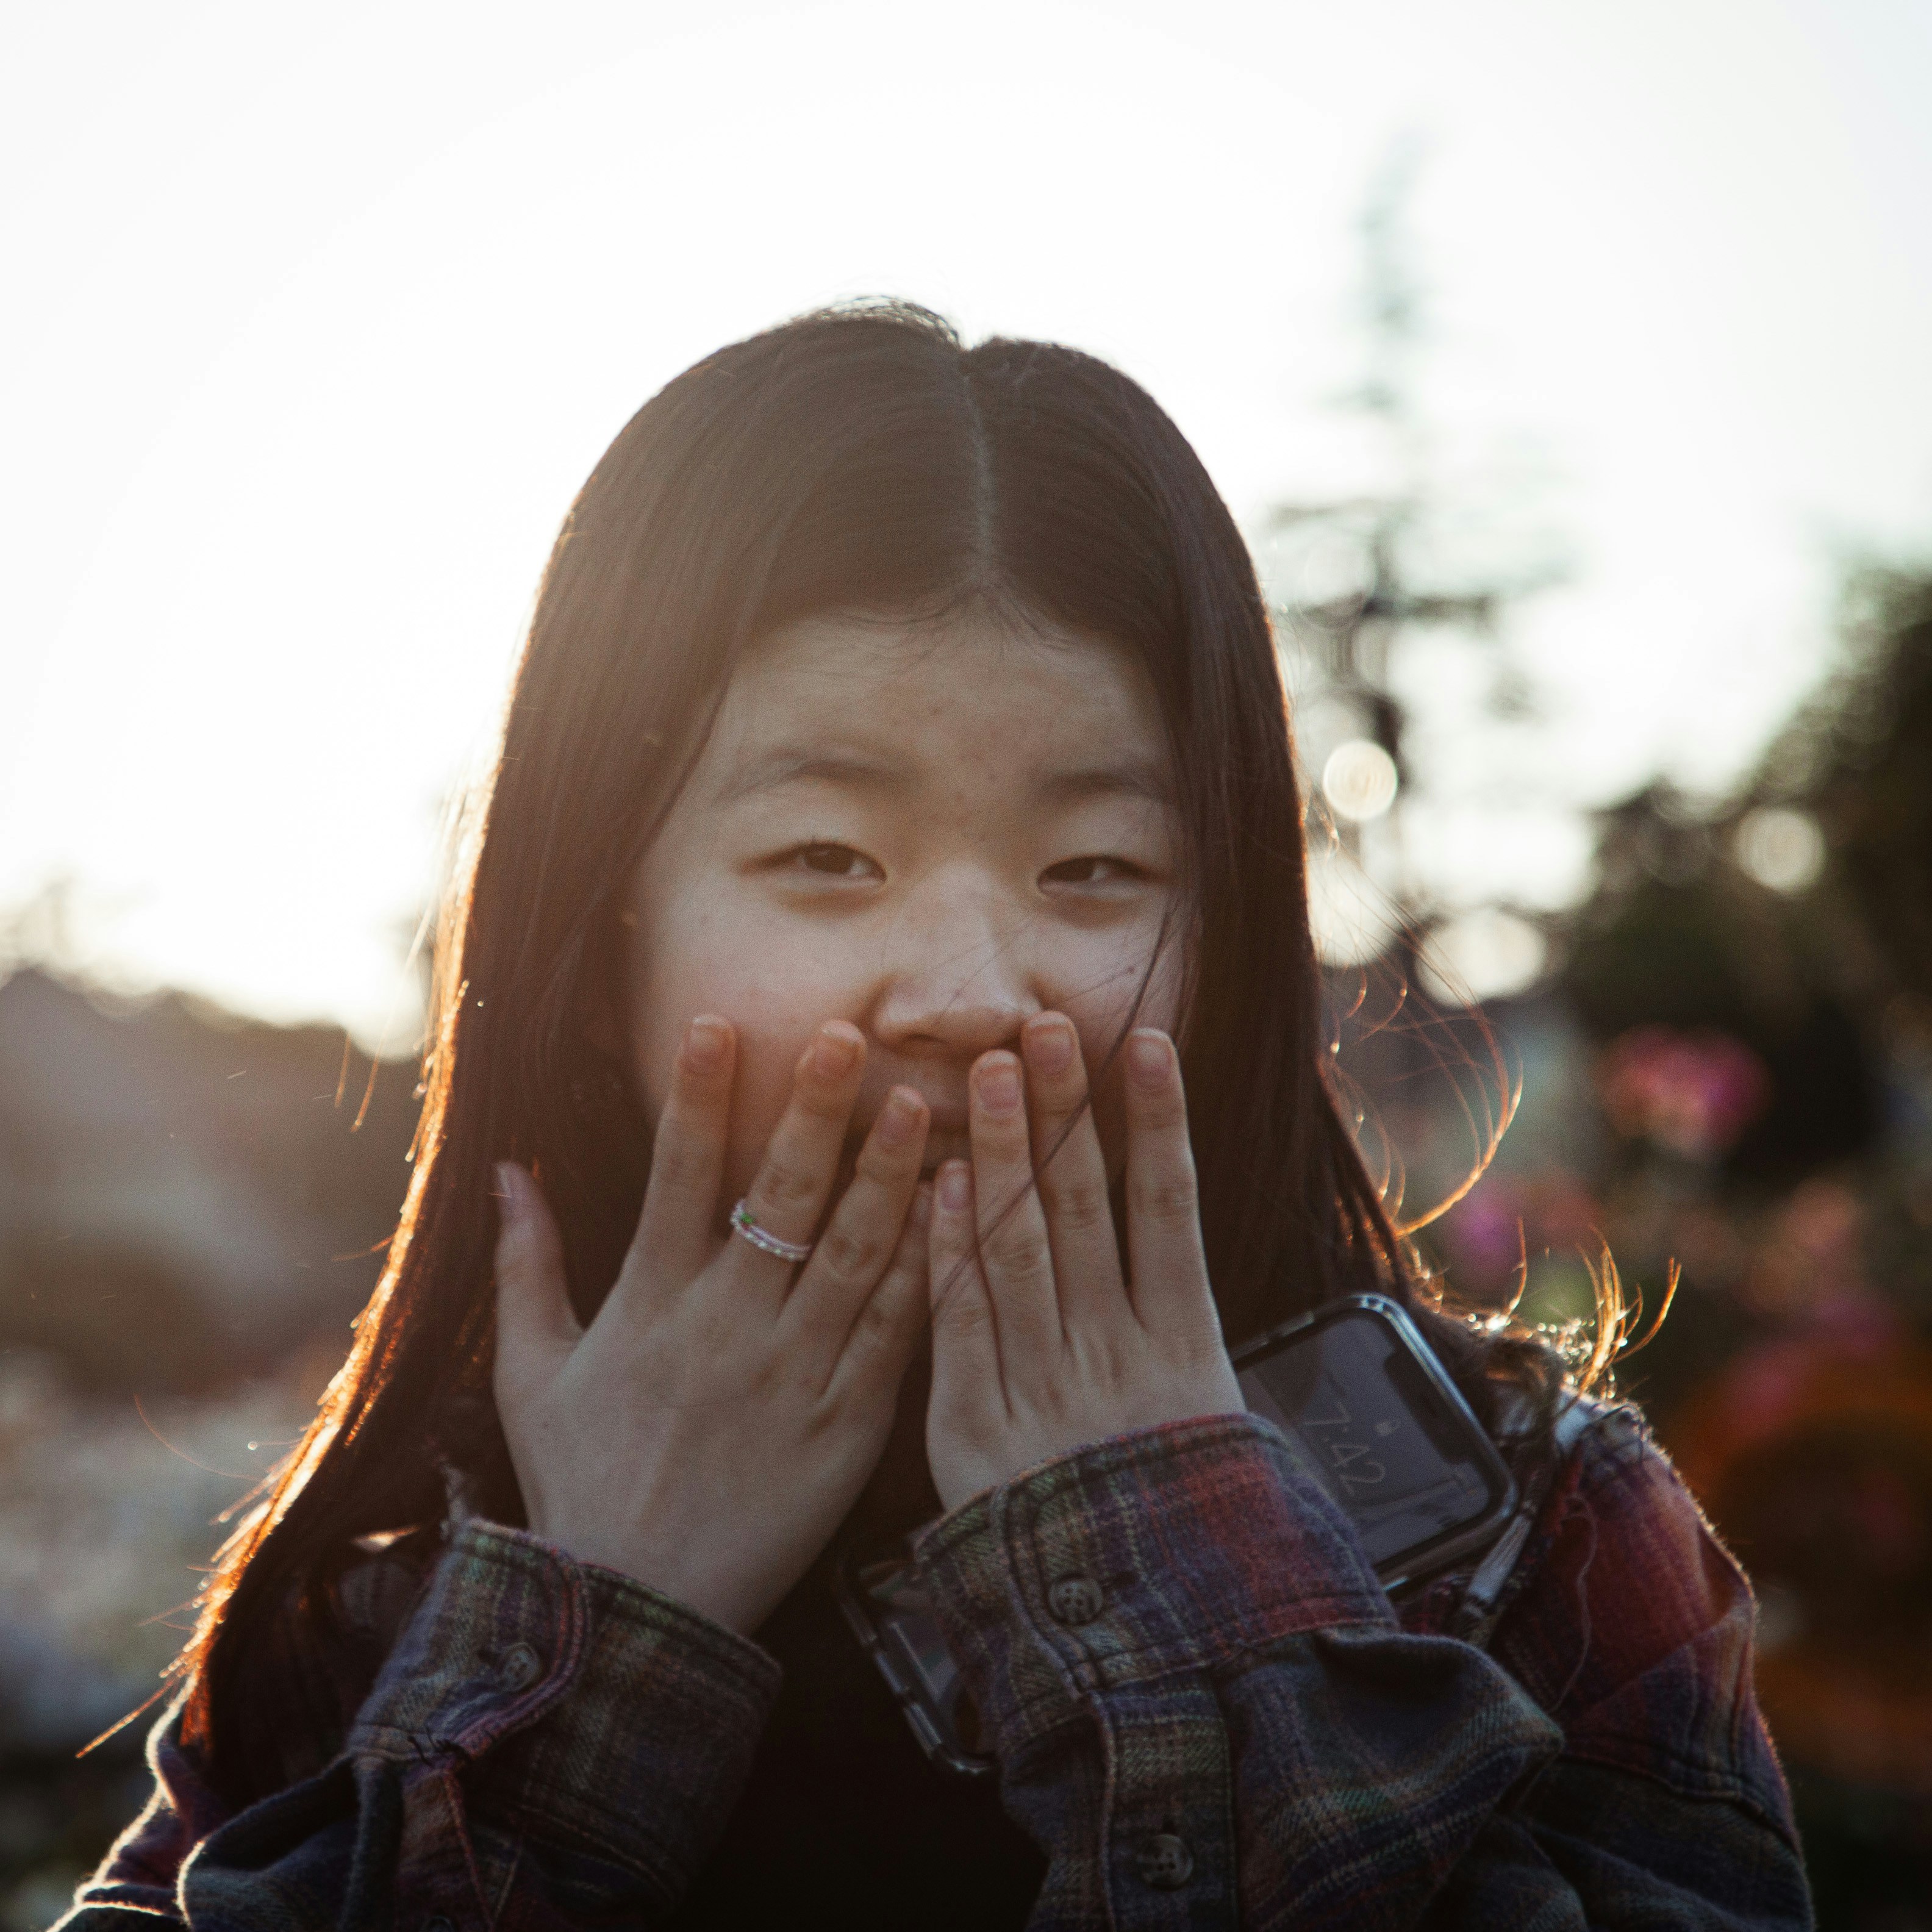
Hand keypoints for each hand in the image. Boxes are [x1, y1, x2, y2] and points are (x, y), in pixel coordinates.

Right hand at [492, 1015, 931, 1632]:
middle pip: (783, 1198)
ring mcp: (793, 1374)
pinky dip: (928, 1269)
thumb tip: (507, 1170)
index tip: (723, 1023)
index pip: (678, 1175)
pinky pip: (895, 1332)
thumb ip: (525, 1265)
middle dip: (815, 1109)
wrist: (639, 1614)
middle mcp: (726, 1327)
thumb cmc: (579, 1482)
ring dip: (889, 1173)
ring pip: (855, 1254)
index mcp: (650, 1303)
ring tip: (921, 1101)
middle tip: (852, 1033)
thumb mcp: (532, 1373)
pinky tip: (956, 1211)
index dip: (700, 1097)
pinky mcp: (847, 1424)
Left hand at [925, 1016, 1244, 1513]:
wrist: (1147, 1642)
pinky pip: (963, 1327)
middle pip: (1087, 1209)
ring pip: (1023, 1249)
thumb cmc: (1186, 1525)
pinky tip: (937, 1185)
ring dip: (1003, 1154)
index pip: (1170, 1207)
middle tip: (1042, 1026)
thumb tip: (1170, 1230)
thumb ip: (1182, 1328)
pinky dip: (949, 1254)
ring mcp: (1046, 1390)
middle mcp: (1115, 1355)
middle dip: (1065, 1114)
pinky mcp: (980, 1432)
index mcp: (1184, 1348)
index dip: (1159, 1120)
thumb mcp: (1212, 1420)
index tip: (1144, 1041)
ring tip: (990, 1069)